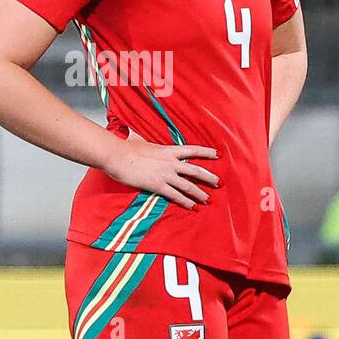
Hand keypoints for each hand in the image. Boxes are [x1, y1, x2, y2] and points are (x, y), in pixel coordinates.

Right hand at [102, 129, 219, 209]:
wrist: (119, 157)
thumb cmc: (126, 148)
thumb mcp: (139, 140)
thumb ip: (142, 138)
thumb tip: (134, 131)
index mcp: (168, 150)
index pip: (193, 150)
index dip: (206, 152)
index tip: (217, 154)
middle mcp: (171, 163)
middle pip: (196, 170)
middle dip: (209, 177)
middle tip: (219, 183)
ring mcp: (165, 175)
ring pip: (188, 185)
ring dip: (200, 193)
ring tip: (208, 199)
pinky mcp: (158, 186)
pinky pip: (175, 195)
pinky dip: (185, 202)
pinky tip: (192, 207)